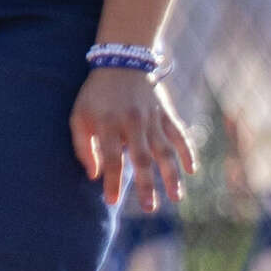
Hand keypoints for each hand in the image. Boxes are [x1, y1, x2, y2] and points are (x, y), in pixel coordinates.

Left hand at [70, 68, 195, 210]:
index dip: (112, 181)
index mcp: (108, 123)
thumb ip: (82, 146)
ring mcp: (152, 117)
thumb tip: (94, 175)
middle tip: (149, 209)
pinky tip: (191, 170)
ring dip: (172, 175)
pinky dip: (187, 152)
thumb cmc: (96, 95)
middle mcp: (132, 122)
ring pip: (165, 150)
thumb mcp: (79, 115)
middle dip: (146, 185)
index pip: (111, 158)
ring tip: (176, 198)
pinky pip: (179, 134)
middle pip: (142, 158)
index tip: (111, 201)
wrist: (121, 61)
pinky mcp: (166, 113)